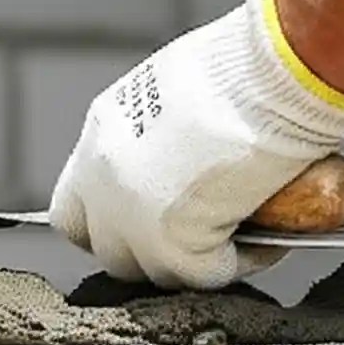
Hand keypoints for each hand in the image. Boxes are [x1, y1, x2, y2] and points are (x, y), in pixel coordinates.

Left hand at [47, 0, 343, 289]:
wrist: (268, 78)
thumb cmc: (240, 68)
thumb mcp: (179, 90)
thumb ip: (167, 132)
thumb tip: (190, 157)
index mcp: (103, 132)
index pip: (75, 206)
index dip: (108, 223)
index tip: (142, 223)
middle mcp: (101, 177)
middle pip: (106, 248)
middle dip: (149, 250)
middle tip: (194, 237)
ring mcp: (129, 216)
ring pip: (153, 270)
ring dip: (193, 261)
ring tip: (235, 238)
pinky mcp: (170, 245)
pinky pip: (205, 276)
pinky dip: (238, 264)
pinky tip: (267, 242)